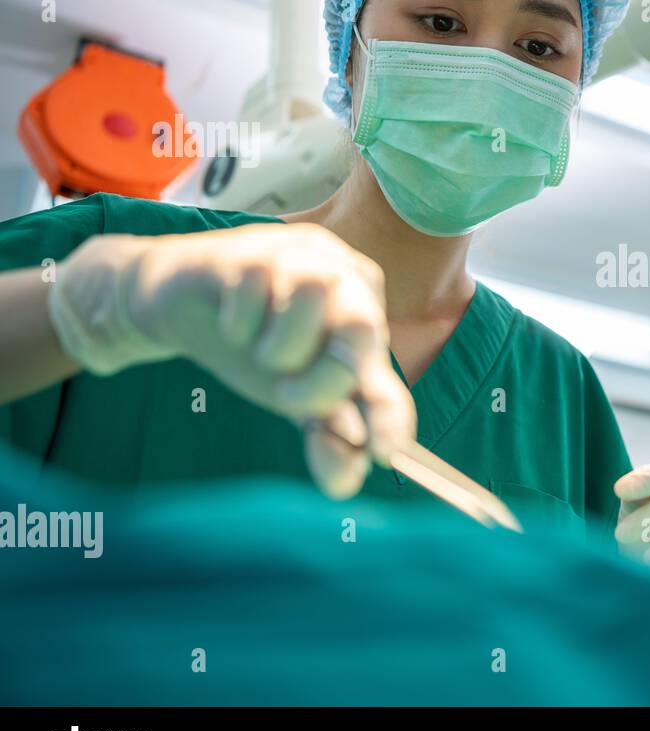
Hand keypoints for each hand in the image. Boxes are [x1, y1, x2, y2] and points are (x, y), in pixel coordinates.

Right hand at [49, 222, 414, 498]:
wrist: (180, 307)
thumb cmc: (253, 348)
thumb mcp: (294, 397)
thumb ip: (324, 435)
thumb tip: (345, 482)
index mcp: (365, 315)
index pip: (386, 369)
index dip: (388, 413)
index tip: (384, 454)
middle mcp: (344, 278)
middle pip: (361, 327)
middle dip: (322, 380)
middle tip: (285, 398)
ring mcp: (298, 256)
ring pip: (314, 293)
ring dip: (280, 345)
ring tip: (259, 352)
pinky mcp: (250, 248)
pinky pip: (256, 283)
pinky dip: (241, 321)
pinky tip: (233, 323)